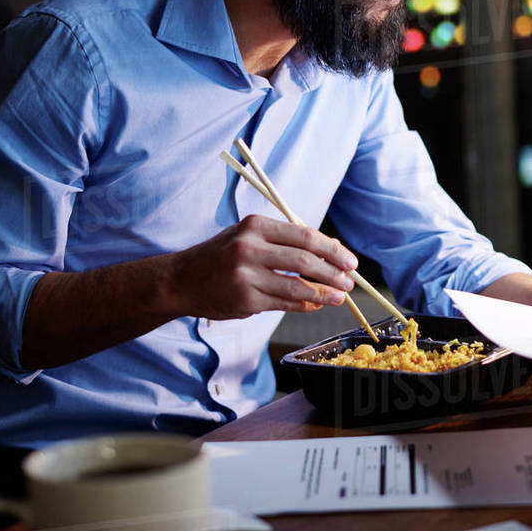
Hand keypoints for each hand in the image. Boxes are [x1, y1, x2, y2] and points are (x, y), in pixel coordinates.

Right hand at [174, 215, 357, 318]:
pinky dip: (304, 304)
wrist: (180, 280)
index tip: (350, 261)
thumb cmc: (220, 256)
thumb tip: (328, 255)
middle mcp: (250, 248)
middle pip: (305, 260)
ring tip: (340, 296)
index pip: (305, 236)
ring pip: (297, 286)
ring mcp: (246, 276)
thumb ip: (283, 242)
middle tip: (350, 281)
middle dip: (334, 273)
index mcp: (255, 226)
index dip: (333, 250)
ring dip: (324, 293)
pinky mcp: (244, 300)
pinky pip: (284, 303)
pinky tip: (317, 304)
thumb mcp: (247, 236)